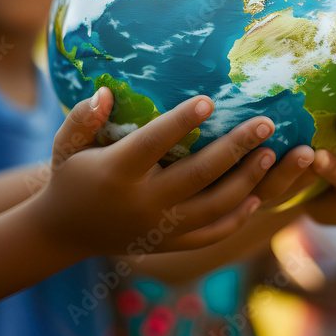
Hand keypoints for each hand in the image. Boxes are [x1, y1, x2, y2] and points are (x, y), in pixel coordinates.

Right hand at [31, 87, 278, 255]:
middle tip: (265, 123)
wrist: (66, 232)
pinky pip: (211, 234)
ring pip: (214, 207)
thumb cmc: (71, 176)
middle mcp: (143, 203)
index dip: (181, 122)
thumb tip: (103, 92)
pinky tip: (258, 195)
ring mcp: (160, 228)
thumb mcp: (65, 145)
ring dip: (247, 180)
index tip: (209, 99)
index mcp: (116, 173)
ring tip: (271, 153)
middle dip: (235, 148)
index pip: (154, 143)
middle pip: (198, 175)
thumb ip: (81, 118)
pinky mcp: (171, 243)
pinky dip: (237, 218)